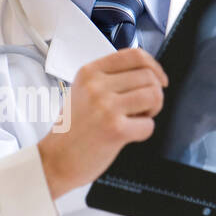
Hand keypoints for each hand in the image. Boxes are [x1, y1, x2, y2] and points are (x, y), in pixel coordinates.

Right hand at [38, 47, 167, 199]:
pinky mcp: (115, 129)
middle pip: (148, 76)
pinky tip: (128, 135)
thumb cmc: (71, 130)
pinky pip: (149, 125)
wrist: (55, 160)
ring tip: (136, 119)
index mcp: (89, 72)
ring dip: (152, 110)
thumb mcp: (82, 92)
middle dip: (154, 93)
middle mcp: (96, 86)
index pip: (134, 55)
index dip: (154, 66)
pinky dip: (144, 131)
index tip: (159, 79)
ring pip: (154, 95)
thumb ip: (109, 79)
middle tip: (142, 108)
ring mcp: (105, 106)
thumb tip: (148, 73)